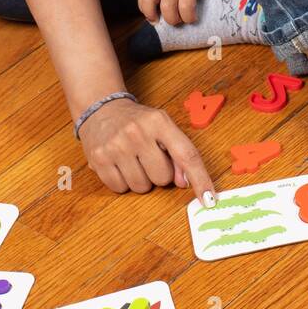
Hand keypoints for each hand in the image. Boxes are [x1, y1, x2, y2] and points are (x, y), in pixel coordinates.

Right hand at [78, 96, 215, 199]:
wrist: (100, 109)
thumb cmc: (137, 122)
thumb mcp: (162, 127)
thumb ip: (178, 152)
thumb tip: (185, 182)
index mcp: (159, 122)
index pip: (186, 155)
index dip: (200, 179)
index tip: (209, 199)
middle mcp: (137, 132)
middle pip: (163, 178)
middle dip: (159, 173)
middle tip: (148, 157)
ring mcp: (116, 146)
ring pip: (141, 187)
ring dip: (140, 179)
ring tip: (132, 159)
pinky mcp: (98, 159)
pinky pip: (120, 189)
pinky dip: (123, 182)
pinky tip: (119, 164)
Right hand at [138, 0, 212, 25]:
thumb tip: (203, 8)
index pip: (186, 7)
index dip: (190, 18)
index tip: (193, 17)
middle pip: (168, 10)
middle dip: (174, 20)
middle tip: (179, 18)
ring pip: (149, 4)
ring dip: (154, 16)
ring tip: (160, 20)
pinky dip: (144, 10)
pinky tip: (151, 14)